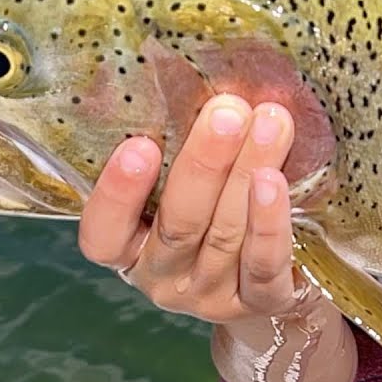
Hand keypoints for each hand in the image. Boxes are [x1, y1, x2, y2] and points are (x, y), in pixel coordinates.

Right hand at [77, 95, 306, 322]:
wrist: (278, 271)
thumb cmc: (219, 204)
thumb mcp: (190, 181)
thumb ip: (182, 145)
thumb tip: (205, 76)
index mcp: (131, 247)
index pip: (104, 235)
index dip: (116, 194)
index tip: (140, 144)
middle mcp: (163, 276)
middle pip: (177, 223)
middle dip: (204, 163)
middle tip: (228, 112)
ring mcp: (210, 296)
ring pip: (225, 234)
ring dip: (248, 173)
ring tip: (270, 123)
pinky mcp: (260, 305)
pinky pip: (263, 267)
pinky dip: (269, 223)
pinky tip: (275, 181)